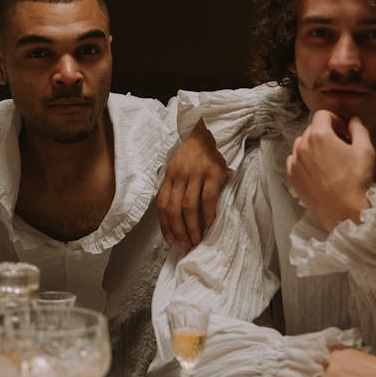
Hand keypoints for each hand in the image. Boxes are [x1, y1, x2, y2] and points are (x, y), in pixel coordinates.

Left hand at [158, 120, 229, 249]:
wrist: (210, 131)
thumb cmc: (194, 154)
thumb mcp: (177, 167)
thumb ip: (174, 187)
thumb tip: (174, 216)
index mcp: (169, 175)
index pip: (162, 204)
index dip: (165, 225)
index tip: (171, 240)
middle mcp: (180, 175)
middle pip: (174, 209)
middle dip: (178, 230)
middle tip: (185, 245)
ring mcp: (196, 173)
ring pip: (189, 206)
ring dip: (192, 227)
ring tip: (196, 240)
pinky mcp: (213, 172)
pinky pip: (208, 197)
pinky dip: (208, 213)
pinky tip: (210, 224)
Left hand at [286, 111, 372, 229]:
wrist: (344, 211)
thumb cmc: (356, 180)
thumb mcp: (365, 150)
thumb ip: (358, 129)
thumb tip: (353, 121)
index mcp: (319, 135)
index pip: (322, 115)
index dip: (335, 119)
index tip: (344, 131)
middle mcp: (302, 146)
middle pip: (312, 129)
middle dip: (327, 133)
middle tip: (341, 146)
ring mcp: (294, 162)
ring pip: (302, 144)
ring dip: (314, 146)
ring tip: (330, 159)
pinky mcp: (292, 177)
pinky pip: (295, 161)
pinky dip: (305, 161)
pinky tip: (320, 170)